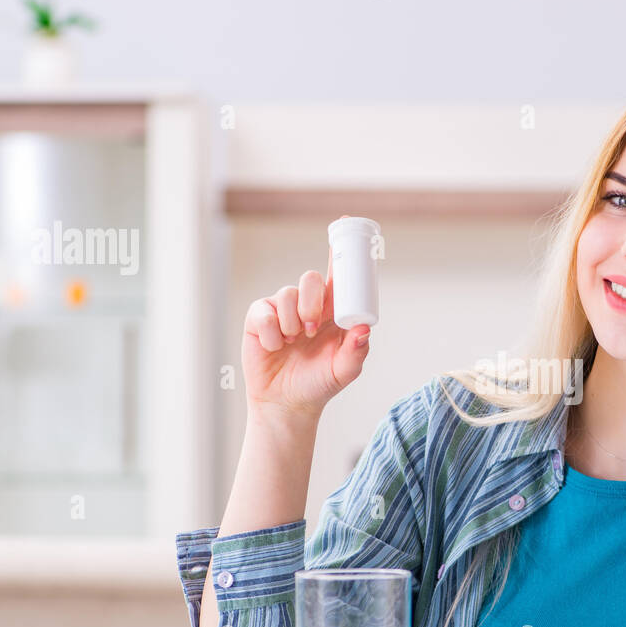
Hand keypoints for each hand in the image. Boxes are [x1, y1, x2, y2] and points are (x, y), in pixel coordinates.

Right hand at [241, 216, 372, 417]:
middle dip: (313, 301)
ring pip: (287, 294)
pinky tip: (275, 347)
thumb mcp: (344, 371)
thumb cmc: (319, 384)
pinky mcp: (259, 319)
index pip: (338, 276)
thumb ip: (357, 351)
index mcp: (333, 312)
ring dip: (291, 321)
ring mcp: (282, 311)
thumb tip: (366, 328)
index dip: (341, 251)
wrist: (287, 403)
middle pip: (311, 279)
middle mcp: (308, 306)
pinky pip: (265, 311)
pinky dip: (272, 332)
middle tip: (312, 328)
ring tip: (292, 343)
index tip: (344, 223)